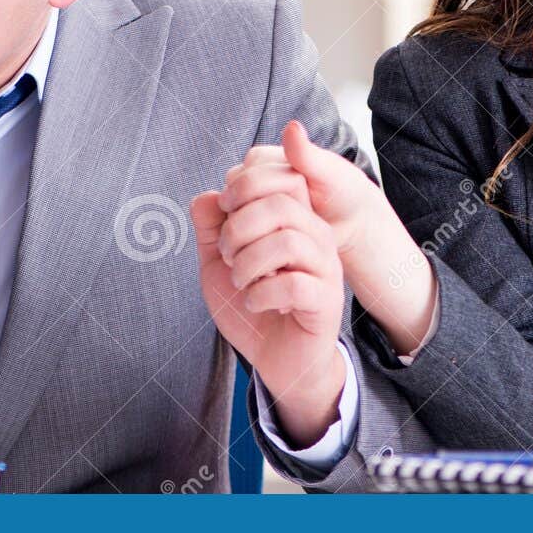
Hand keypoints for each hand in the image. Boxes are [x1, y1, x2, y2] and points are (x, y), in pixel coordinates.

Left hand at [192, 149, 345, 446]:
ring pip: (287, 242)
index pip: (281, 175)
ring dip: (248, 264)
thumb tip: (206, 195)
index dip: (243, 187)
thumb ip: (211, 227)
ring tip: (242, 282)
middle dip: (238, 229)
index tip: (223, 214)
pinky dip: (262, 294)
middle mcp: (316, 235)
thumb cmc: (252, 303)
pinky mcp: (326, 301)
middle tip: (227, 256)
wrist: (275, 357)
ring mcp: (325, 267)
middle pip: (280, 205)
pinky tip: (255, 302)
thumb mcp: (219, 262)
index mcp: (295, 217)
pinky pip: (294, 285)